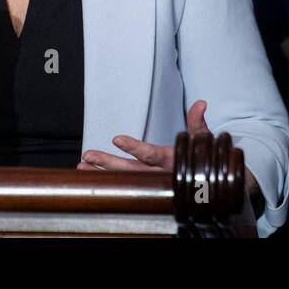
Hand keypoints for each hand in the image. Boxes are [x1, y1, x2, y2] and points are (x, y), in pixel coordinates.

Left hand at [78, 100, 212, 173]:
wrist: (207, 181)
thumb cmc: (201, 157)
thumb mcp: (202, 138)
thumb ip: (197, 121)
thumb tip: (201, 103)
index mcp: (171, 161)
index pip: (151, 154)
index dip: (135, 147)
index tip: (117, 139)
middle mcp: (158, 175)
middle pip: (130, 170)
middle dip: (108, 163)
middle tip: (88, 156)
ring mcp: (150, 181)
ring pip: (123, 178)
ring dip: (102, 172)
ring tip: (82, 166)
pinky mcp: (144, 185)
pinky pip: (121, 183)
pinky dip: (105, 178)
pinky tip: (87, 173)